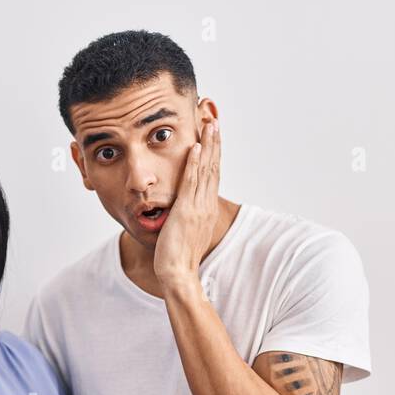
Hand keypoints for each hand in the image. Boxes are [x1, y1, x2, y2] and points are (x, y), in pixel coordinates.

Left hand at [153, 117, 220, 286]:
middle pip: (214, 167)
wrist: (178, 274)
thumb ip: (185, 217)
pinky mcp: (185, 211)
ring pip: (206, 170)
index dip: (214, 154)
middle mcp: (206, 205)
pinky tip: (196, 147)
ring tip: (210, 124)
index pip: (212, 175)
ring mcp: (197, 207)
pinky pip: (191, 182)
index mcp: (206, 209)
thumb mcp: (185, 232)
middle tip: (216, 120)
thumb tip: (180, 211)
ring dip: (208, 145)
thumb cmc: (178, 259)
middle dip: (215, 143)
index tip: (214, 135)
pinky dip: (195, 164)